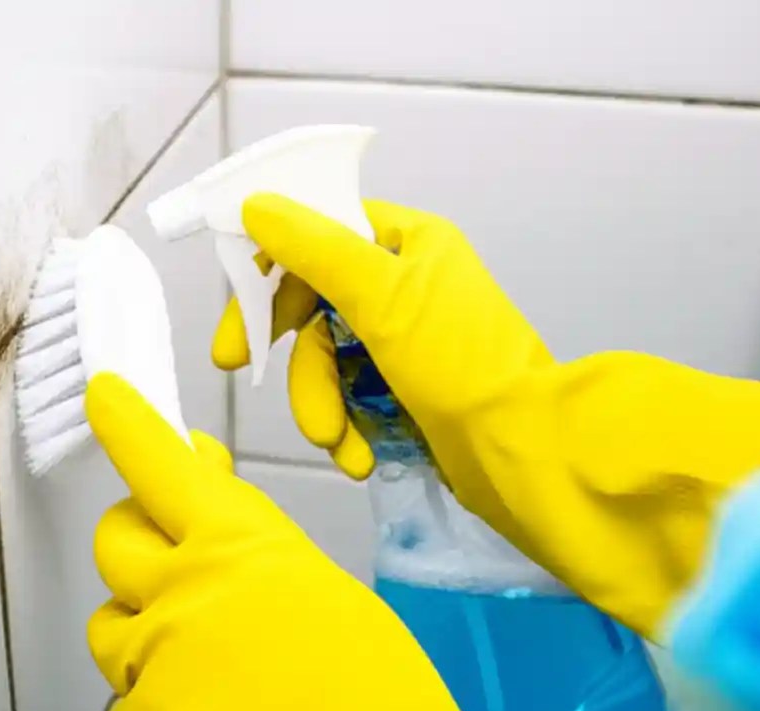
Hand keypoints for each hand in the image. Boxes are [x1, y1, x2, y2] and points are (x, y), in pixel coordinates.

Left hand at [84, 372, 459, 710]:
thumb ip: (255, 549)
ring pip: (110, 624)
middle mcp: (181, 590)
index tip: (105, 395)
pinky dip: (157, 698)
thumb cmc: (375, 687)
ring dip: (143, 628)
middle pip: (114, 541)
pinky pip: (126, 695)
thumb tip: (216, 530)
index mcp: (238, 542)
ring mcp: (153, 657)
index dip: (128, 426)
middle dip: (137, 541)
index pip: (158, 463)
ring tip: (200, 655)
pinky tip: (204, 706)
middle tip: (172, 558)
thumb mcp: (323, 590)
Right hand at [212, 196, 550, 480]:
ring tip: (333, 441)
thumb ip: (314, 248)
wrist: (526, 452)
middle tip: (232, 366)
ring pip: (328, 360)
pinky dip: (348, 428)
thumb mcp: (381, 296)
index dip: (270, 266)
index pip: (319, 232)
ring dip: (321, 403)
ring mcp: (407, 340)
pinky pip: (352, 398)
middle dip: (291, 352)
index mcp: (408, 242)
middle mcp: (406, 282)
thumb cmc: (460, 364)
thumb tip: (257, 204)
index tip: (236, 301)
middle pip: (314, 303)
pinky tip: (359, 457)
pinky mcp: (407, 392)